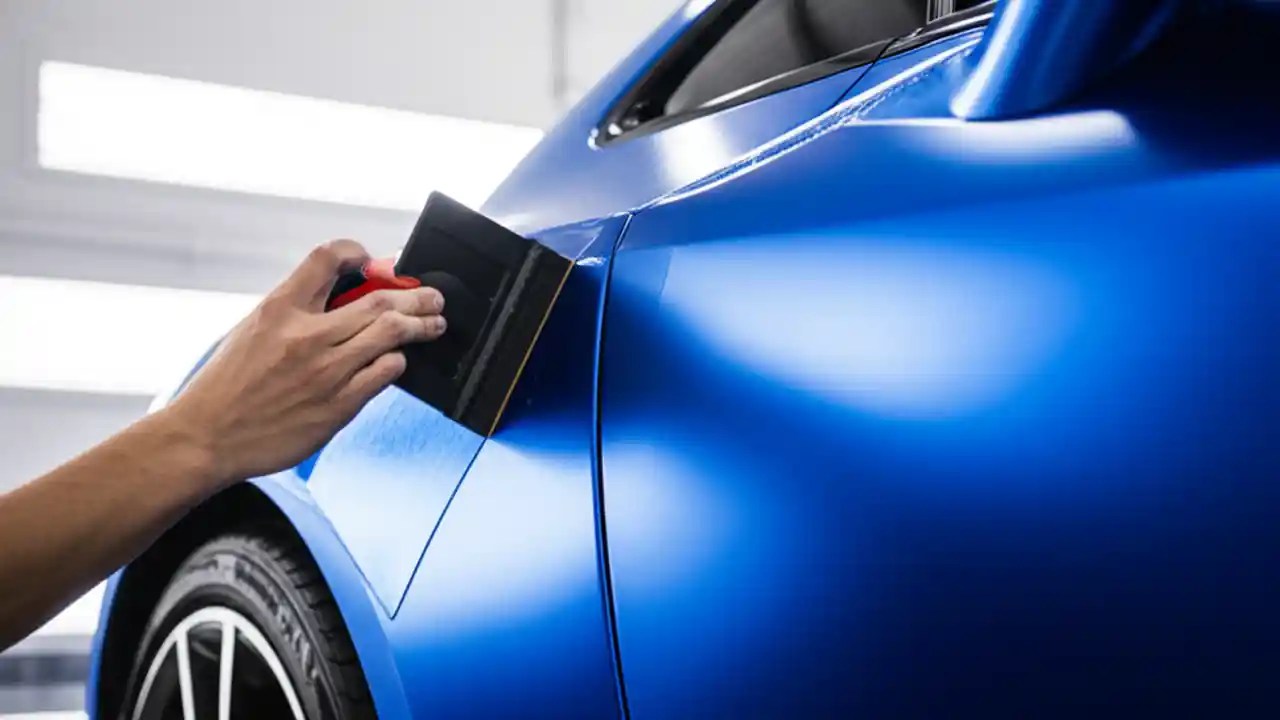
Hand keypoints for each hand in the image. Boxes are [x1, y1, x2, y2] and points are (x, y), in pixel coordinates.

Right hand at [164, 240, 444, 485]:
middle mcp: (306, 336)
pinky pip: (386, 371)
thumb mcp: (252, 330)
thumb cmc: (227, 386)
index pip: (326, 258)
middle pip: (379, 300)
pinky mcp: (339, 404)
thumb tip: (341, 295)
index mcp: (278, 310)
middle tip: (432, 296)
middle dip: (416, 294)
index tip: (373, 259)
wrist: (206, 438)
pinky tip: (398, 360)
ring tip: (434, 324)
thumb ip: (295, 311)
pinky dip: (398, 361)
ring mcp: (326, 371)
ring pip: (392, 333)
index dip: (356, 251)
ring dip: (422, 325)